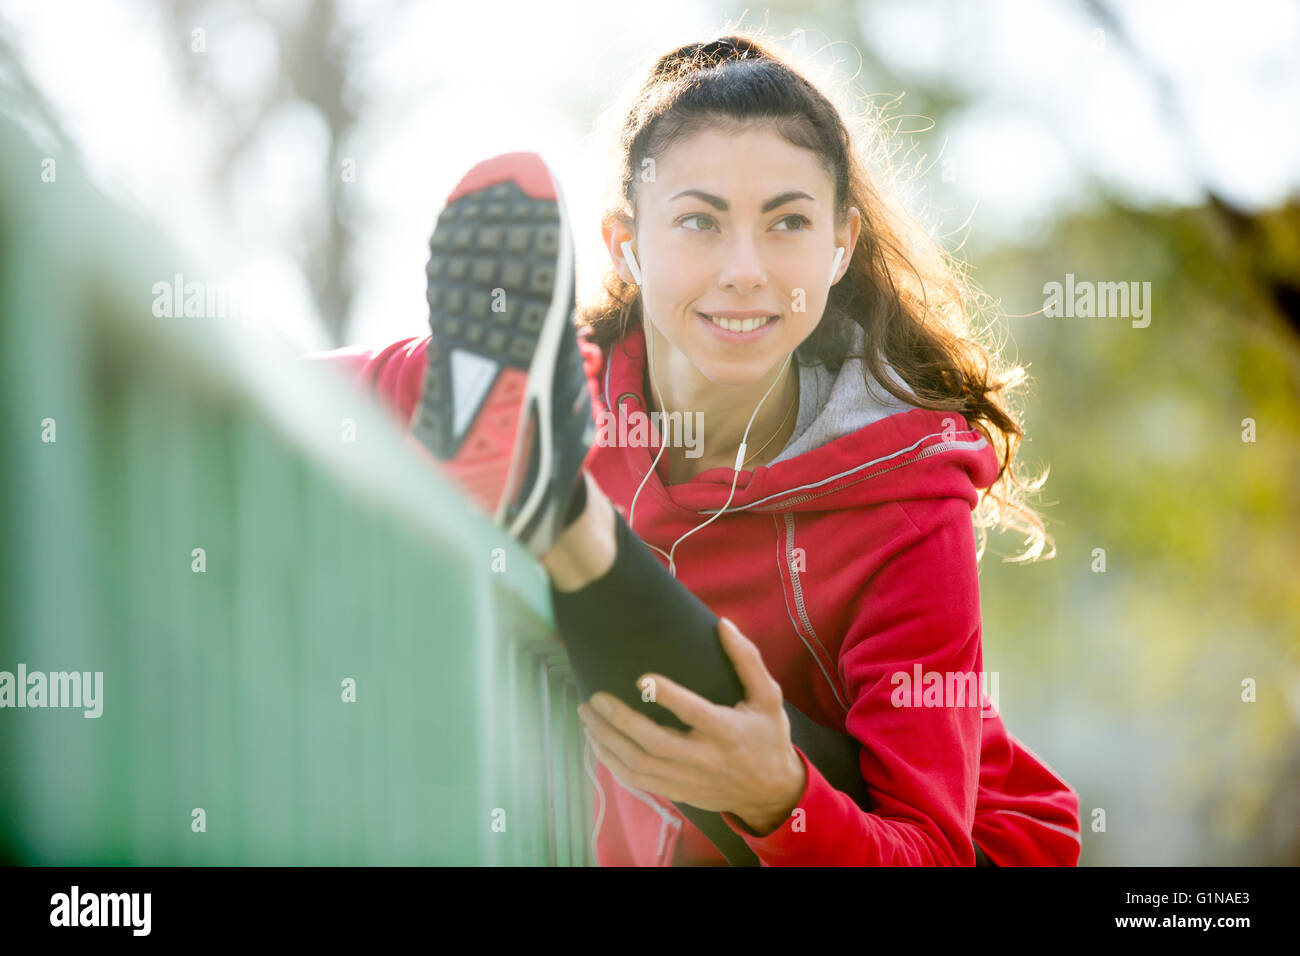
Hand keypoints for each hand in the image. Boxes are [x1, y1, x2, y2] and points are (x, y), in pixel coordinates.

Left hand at [578, 617, 806, 835]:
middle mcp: (704, 758)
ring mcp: (688, 779)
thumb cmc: (768, 737)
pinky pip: (637, 782)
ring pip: (638, 765)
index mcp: (726, 731)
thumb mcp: (768, 697)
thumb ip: (747, 660)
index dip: (666, 696)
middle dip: (619, 720)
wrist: (771, 792)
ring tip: (587, 717)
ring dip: (608, 741)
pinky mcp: (677, 792)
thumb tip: (723, 625)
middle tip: (595, 698)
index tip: (641, 677)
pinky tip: (598, 744)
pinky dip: (613, 764)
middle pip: (654, 743)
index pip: (693, 712)